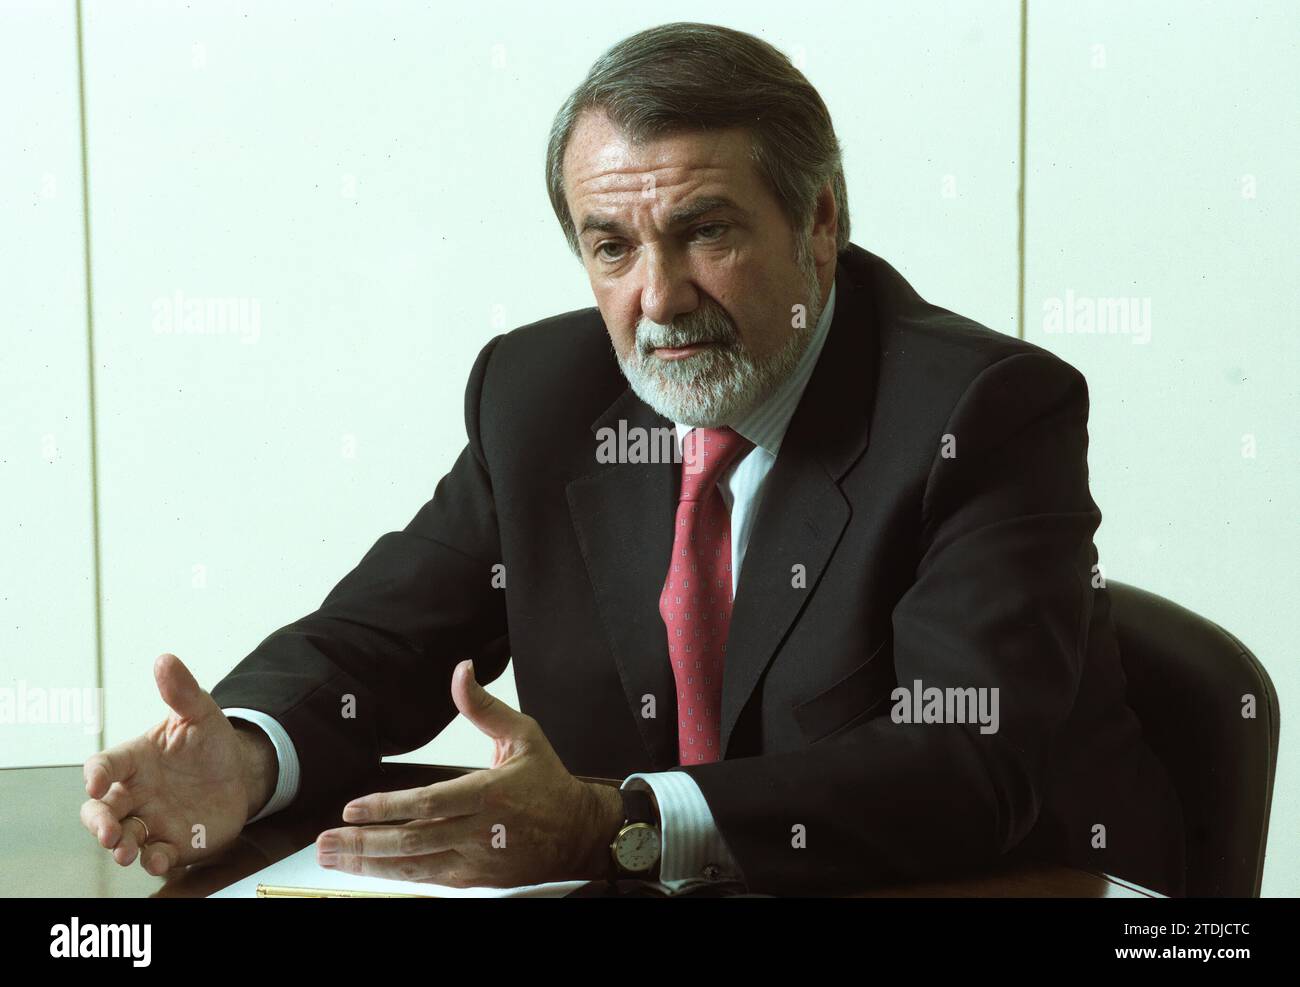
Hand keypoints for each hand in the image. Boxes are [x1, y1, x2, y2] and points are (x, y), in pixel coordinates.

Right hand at [79, 653, 274, 874]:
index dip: (95, 774)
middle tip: (106, 832)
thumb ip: (181, 691)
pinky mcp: (171, 842)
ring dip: (120, 846)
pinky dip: (154, 861)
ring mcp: (151, 820)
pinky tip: (159, 861)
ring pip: (123, 837)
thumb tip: (165, 659)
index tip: (95, 782)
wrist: (240, 773)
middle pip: (101, 810)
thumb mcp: (200, 713)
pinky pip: (155, 856)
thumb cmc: (209, 742)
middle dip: (98, 823)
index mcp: (135, 759)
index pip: (103, 765)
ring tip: (126, 851)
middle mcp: (135, 793)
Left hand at [314, 659, 624, 887]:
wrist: (580, 833)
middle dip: (364, 843)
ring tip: (333, 857)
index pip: (429, 803)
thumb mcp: (523, 735)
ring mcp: (476, 860)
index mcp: (490, 794)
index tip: (351, 809)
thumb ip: (484, 707)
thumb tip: (460, 671)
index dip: (387, 807)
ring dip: (369, 864)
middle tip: (326, 841)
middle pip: (412, 840)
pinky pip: (429, 880)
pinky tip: (369, 870)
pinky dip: (395, 876)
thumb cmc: (549, 782)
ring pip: (414, 867)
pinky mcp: (476, 879)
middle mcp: (480, 832)